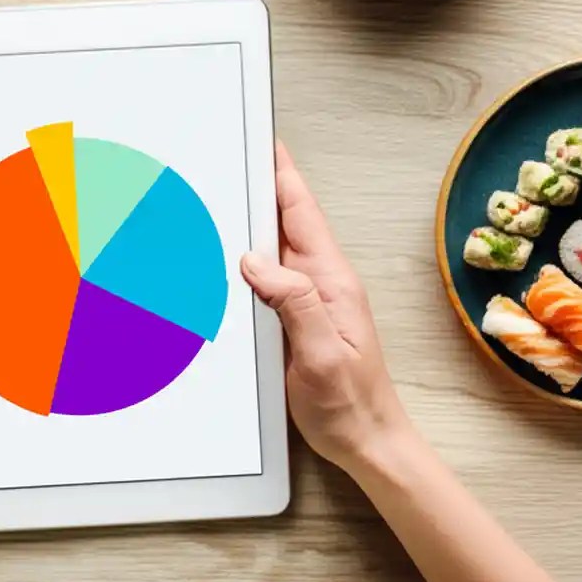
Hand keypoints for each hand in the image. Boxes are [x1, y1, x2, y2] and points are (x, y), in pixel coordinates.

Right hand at [240, 142, 410, 472]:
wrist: (366, 441)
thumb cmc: (351, 404)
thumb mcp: (322, 354)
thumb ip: (295, 303)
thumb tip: (256, 262)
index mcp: (331, 280)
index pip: (301, 212)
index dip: (281, 173)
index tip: (262, 140)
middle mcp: (319, 282)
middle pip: (281, 222)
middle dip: (256, 187)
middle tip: (227, 157)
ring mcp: (306, 300)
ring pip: (269, 250)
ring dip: (245, 224)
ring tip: (216, 198)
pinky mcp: (293, 319)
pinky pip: (263, 280)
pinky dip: (241, 262)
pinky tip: (222, 259)